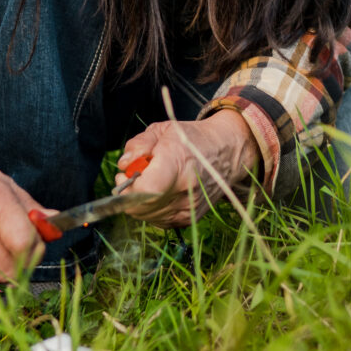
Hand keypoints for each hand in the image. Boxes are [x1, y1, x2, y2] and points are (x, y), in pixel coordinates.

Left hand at [115, 110, 258, 226]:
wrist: (227, 154)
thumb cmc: (193, 139)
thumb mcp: (163, 130)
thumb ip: (138, 145)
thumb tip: (124, 165)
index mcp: (178, 163)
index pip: (146, 189)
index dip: (128, 185)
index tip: (125, 173)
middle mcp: (185, 191)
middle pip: (142, 207)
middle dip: (128, 194)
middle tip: (131, 177)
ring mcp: (189, 209)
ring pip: (147, 216)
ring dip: (138, 202)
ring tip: (147, 182)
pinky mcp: (190, 219)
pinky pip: (158, 221)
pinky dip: (151, 209)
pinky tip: (158, 193)